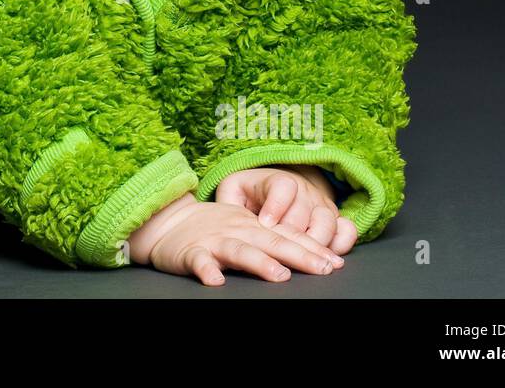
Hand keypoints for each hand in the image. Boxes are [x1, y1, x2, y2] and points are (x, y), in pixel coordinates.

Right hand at [126, 194, 343, 284]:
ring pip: (239, 251)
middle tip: (323, 269)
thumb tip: (316, 257)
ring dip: (259, 262)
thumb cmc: (213, 227)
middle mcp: (237, 230)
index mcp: (253, 225)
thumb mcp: (245, 226)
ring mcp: (214, 241)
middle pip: (271, 242)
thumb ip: (275, 238)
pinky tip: (216, 282)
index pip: (287, 236)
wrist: (168, 221)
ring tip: (279, 275)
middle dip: (299, 255)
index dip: (312, 249)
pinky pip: (199, 262)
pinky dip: (207, 270)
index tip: (336, 263)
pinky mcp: (190, 253)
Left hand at [214, 165, 357, 255]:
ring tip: (305, 259)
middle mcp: (304, 190)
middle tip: (282, 250)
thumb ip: (228, 201)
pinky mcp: (334, 220)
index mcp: (277, 180)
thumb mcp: (234, 190)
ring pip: (327, 221)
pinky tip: (331, 256)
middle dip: (293, 232)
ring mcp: (321, 205)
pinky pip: (347, 230)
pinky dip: (342, 243)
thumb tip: (222, 216)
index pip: (283, 186)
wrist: (276, 189)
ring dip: (316, 241)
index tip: (264, 223)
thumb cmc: (249, 194)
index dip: (276, 205)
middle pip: (304, 210)